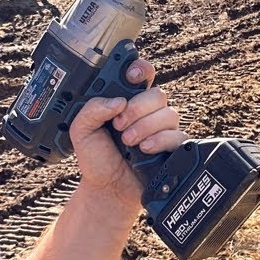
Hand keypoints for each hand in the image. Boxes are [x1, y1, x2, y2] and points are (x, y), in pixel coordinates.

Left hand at [68, 59, 187, 211]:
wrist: (107, 189)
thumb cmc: (96, 159)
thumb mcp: (82, 131)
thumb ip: (92, 110)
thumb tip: (118, 101)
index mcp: (126, 102)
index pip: (141, 75)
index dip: (140, 69)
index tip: (131, 76)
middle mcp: (146, 112)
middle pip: (157, 94)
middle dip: (138, 108)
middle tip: (119, 125)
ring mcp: (160, 129)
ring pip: (169, 113)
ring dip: (145, 127)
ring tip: (128, 142)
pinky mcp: (171, 147)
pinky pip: (178, 135)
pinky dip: (160, 140)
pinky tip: (144, 149)